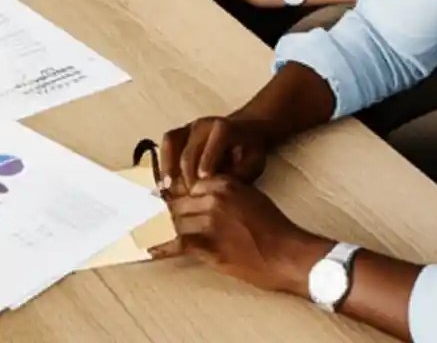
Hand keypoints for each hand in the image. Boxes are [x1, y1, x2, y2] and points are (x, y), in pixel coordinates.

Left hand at [150, 176, 331, 297]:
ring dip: (164, 231)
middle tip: (151, 219)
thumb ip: (224, 191)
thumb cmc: (272, 226)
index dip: (175, 195)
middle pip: (177, 204)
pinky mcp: (209, 245)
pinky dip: (162, 248)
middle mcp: (213, 198)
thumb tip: (199, 195)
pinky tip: (150, 250)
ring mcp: (210, 222)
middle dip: (167, 214)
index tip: (162, 199)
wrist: (288, 253)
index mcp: (223, 183)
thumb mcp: (249, 196)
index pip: (187, 185)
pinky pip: (178, 244)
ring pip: (175, 223)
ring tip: (148, 234)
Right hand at [160, 116, 271, 196]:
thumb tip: (217, 189)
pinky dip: (164, 163)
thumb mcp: (254, 164)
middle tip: (188, 196)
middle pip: (191, 148)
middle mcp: (204, 124)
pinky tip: (165, 183)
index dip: (208, 159)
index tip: (204, 179)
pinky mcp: (180, 133)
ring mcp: (189, 127)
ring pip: (173, 143)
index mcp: (226, 127)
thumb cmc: (250, 151)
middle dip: (188, 174)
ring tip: (169, 190)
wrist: (245, 132)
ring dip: (169, 168)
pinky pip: (167, 145)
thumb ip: (239, 175)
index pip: (216, 140)